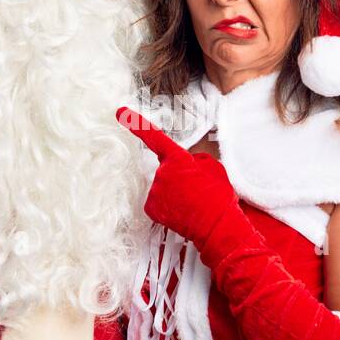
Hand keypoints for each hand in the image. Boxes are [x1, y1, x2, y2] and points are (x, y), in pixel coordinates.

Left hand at [116, 107, 237, 243]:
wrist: (217, 226)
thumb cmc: (218, 197)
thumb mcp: (213, 167)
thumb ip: (194, 160)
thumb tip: (185, 165)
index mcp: (177, 158)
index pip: (154, 137)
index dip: (136, 123)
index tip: (120, 113)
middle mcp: (161, 172)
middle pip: (167, 169)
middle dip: (180, 177)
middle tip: (197, 190)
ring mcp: (154, 191)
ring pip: (163, 186)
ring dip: (175, 192)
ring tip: (193, 202)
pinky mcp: (151, 208)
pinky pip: (158, 201)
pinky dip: (168, 206)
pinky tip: (182, 211)